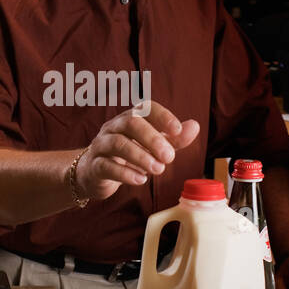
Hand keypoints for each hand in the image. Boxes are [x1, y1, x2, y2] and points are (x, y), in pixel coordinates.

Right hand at [76, 101, 198, 201]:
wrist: (95, 174)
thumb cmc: (129, 156)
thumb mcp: (154, 147)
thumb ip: (174, 139)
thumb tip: (195, 126)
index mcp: (130, 118)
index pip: (145, 108)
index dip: (162, 116)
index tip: (177, 131)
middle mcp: (113, 127)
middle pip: (131, 122)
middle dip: (152, 139)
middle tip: (170, 157)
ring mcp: (101, 145)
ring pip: (117, 143)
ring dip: (140, 156)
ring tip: (158, 170)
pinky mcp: (94, 166)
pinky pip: (106, 165)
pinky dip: (125, 173)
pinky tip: (140, 180)